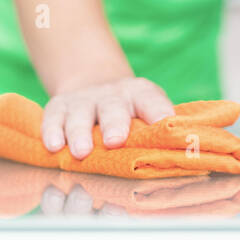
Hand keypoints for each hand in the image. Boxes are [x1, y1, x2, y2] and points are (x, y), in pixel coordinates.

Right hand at [41, 77, 175, 158]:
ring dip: (80, 133)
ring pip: (80, 115)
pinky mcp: (58, 107)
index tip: (165, 124)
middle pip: (113, 108)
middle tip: (115, 141)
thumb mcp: (147, 112)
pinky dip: (51, 132)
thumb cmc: (129, 111)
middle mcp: (112, 95)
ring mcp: (83, 100)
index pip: (152, 101)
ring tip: (82, 152)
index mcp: (141, 95)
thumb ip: (161, 133)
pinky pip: (53, 118)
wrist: (94, 84)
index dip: (158, 112)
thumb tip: (188, 155)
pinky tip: (53, 146)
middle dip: (115, 124)